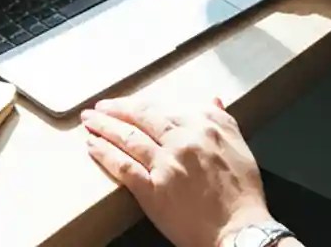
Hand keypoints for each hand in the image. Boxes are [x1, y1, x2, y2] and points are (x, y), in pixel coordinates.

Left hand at [83, 97, 271, 246]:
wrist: (238, 230)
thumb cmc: (242, 193)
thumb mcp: (240, 146)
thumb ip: (222, 119)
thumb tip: (211, 100)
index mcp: (204, 125)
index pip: (163, 108)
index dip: (139, 105)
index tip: (126, 104)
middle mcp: (182, 139)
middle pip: (141, 118)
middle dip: (114, 110)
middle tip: (98, 107)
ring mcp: (165, 164)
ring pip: (128, 138)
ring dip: (104, 127)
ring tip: (89, 122)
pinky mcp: (152, 189)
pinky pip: (123, 166)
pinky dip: (105, 154)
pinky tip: (93, 147)